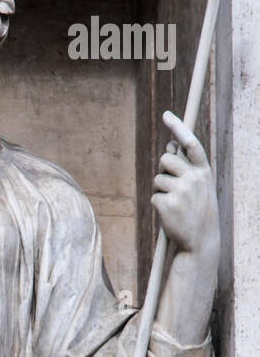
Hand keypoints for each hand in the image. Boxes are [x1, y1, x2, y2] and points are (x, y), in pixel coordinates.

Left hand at [152, 111, 218, 259]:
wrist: (200, 241)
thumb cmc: (198, 210)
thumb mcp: (200, 187)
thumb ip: (187, 167)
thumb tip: (169, 147)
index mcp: (203, 172)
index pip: (190, 143)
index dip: (178, 128)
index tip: (166, 115)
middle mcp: (194, 178)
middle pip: (166, 159)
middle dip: (164, 169)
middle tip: (173, 185)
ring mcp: (181, 191)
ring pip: (158, 179)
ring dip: (161, 190)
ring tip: (175, 204)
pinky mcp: (167, 205)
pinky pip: (154, 197)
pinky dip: (158, 205)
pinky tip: (170, 214)